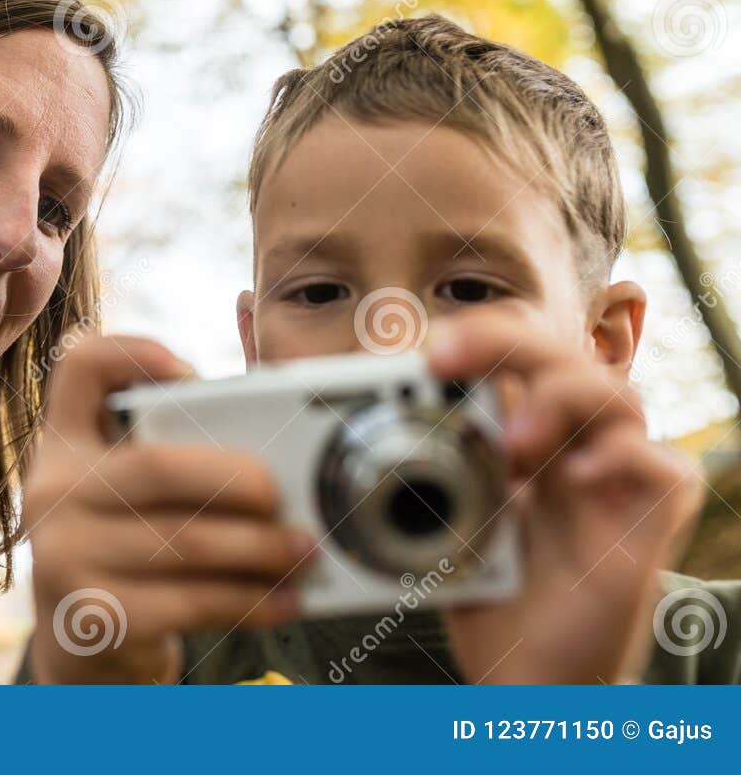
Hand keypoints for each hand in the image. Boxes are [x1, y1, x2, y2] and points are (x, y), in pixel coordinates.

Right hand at [23, 334, 317, 683]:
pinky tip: (283, 600)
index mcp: (64, 444)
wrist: (80, 645)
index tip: (189, 372)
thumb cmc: (129, 551)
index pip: (78, 368)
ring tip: (304, 550)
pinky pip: (192, 601)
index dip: (131, 353)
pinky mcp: (95, 616)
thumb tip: (277, 449)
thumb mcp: (128, 493)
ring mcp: (64, 555)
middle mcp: (53, 492)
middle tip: (282, 495)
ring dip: (261, 547)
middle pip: (156, 465)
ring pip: (186, 540)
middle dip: (236, 479)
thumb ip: (175, 454)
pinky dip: (250, 601)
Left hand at [430, 308, 702, 683]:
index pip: (515, 356)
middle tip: (445, 357)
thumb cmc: (486, 599)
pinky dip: (622, 456)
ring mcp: (613, 480)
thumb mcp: (436, 522)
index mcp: (522, 438)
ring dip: (562, 396)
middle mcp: (571, 447)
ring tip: (516, 439)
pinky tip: (579, 476)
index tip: (424, 353)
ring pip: (616, 394)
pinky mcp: (651, 521)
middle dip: (505, 341)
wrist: (526, 678)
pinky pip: (663, 465)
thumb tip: (353, 425)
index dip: (479, 337)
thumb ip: (415, 475)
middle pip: (561, 357)